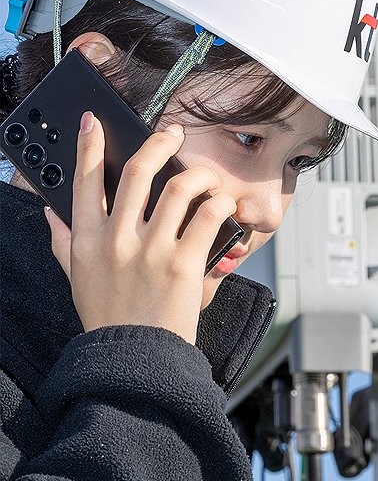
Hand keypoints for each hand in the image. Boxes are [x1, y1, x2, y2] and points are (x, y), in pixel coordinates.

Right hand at [44, 111, 237, 343]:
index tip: (94, 122)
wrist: (134, 358)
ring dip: (198, 175)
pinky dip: (219, 205)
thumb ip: (64, 242)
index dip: (88, 146)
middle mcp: (117, 240)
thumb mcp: (76, 278)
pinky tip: (222, 205)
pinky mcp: (184, 264)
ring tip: (206, 177)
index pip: (84, 181)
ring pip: (178, 188)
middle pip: (137, 172)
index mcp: (87, 240)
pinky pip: (207, 218)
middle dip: (157, 143)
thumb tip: (52, 213)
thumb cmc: (108, 318)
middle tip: (171, 133)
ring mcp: (151, 251)